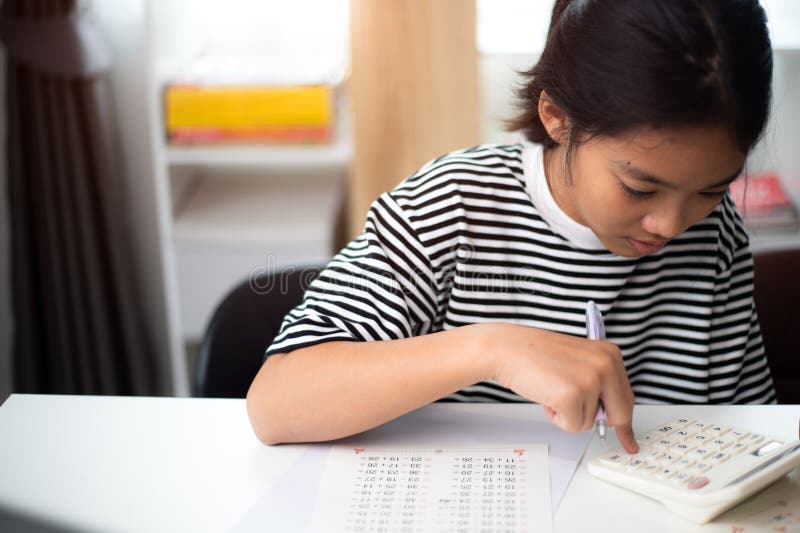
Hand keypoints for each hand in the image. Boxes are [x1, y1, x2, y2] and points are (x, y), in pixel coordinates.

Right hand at [482, 323, 637, 452]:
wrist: (508, 349)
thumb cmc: (537, 355)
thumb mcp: (578, 362)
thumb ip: (598, 383)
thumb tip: (610, 417)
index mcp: (610, 354)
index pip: (627, 397)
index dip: (624, 422)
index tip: (629, 440)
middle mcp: (606, 365)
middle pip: (618, 415)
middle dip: (599, 422)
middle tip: (576, 413)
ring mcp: (590, 381)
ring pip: (591, 422)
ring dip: (569, 414)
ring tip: (551, 390)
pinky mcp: (571, 396)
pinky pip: (572, 426)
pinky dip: (557, 418)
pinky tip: (546, 396)